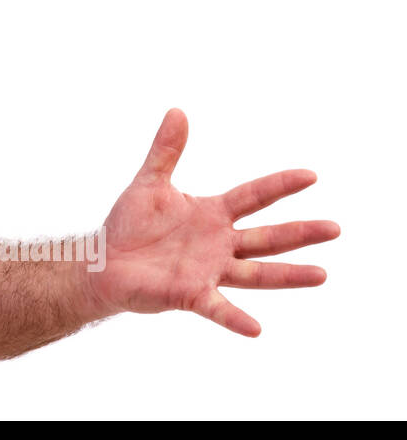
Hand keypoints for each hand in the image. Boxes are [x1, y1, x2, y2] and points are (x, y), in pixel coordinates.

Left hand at [87, 108, 338, 335]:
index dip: (280, 186)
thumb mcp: (149, 182)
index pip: (253, 197)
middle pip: (267, 237)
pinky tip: (256, 328)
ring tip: (322, 275)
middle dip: (300, 233)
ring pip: (256, 274)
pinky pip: (217, 308)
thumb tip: (177, 110)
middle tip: (335, 228)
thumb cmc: (129, 224)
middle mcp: (218, 244)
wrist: (103, 261)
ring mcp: (208, 270)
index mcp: (212, 214)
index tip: (311, 175)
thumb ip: (166, 150)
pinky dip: (235, 317)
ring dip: (288, 276)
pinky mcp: (190, 294)